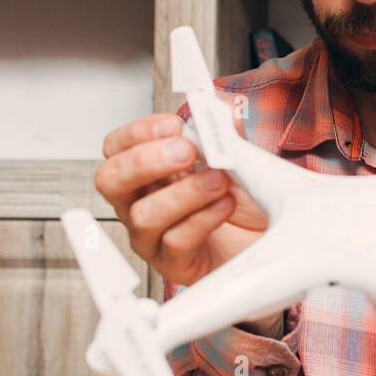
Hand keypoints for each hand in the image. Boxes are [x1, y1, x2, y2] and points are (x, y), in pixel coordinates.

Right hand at [96, 112, 267, 289]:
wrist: (264, 241)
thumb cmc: (241, 202)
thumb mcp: (236, 159)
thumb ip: (226, 134)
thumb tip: (222, 111)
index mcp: (147, 171)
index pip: (117, 147)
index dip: (138, 132)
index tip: (172, 125)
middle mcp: (141, 202)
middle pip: (110, 180)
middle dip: (146, 161)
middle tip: (185, 151)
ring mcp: (153, 236)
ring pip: (143, 215)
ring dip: (185, 192)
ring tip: (219, 180)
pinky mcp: (174, 264)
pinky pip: (176, 241)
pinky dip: (204, 218)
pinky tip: (225, 205)